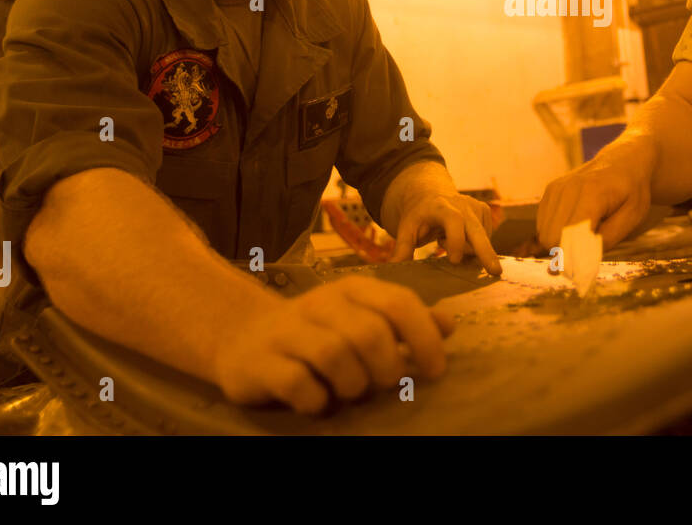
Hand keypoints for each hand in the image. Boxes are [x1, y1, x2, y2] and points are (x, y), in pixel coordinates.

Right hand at [213, 275, 455, 414]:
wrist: (241, 337)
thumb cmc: (317, 332)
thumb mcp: (362, 317)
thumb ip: (405, 321)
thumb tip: (449, 325)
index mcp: (353, 290)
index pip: (399, 303)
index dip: (424, 338)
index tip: (435, 371)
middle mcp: (320, 303)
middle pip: (369, 332)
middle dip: (387, 368)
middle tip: (386, 385)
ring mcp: (287, 331)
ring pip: (334, 355)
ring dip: (353, 385)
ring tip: (352, 392)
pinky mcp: (259, 362)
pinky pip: (297, 383)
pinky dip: (316, 400)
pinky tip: (318, 402)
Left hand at [390, 192, 502, 275]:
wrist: (429, 193)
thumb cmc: (418, 214)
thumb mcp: (406, 227)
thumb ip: (402, 247)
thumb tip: (393, 267)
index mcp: (441, 207)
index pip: (453, 221)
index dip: (456, 241)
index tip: (454, 261)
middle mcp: (462, 205)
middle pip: (477, 231)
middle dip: (486, 252)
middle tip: (495, 271)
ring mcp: (475, 207)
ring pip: (480, 239)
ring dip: (467, 249)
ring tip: (445, 241)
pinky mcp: (484, 211)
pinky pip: (485, 237)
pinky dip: (475, 244)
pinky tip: (460, 239)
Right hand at [536, 136, 655, 250]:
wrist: (624, 161)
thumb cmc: (632, 192)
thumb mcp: (632, 218)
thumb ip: (607, 239)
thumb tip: (580, 260)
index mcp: (591, 194)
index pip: (568, 236)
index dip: (572, 258)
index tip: (581, 271)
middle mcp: (568, 188)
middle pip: (551, 238)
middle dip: (566, 251)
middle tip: (588, 250)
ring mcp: (556, 187)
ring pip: (543, 233)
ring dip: (561, 241)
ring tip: (586, 232)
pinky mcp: (550, 190)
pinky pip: (543, 224)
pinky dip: (556, 231)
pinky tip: (576, 224)